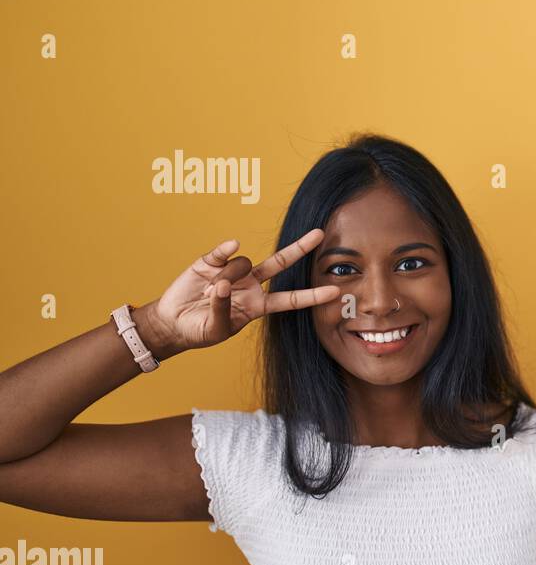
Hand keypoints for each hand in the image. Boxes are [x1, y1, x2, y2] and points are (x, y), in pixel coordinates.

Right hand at [139, 229, 340, 355]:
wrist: (172, 323)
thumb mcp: (215, 329)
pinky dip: (226, 249)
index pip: (290, 300)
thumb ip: (223, 310)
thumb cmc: (199, 330)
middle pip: (280, 264)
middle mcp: (250, 285)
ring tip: (207, 294)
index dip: (311, 296)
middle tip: (320, 234)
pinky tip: (230, 247)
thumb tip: (222, 286)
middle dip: (300, 249)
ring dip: (227, 278)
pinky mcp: (211, 262)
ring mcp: (233, 271)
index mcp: (258, 305)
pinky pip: (224, 252)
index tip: (335, 292)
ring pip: (243, 264)